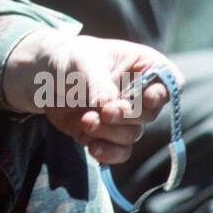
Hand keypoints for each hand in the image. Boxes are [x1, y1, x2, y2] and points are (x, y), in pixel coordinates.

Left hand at [2, 28, 184, 164]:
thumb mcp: (82, 60)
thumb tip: (109, 106)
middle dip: (127, 115)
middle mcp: (139, 93)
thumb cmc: (68, 58)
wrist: (42, 79)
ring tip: (86, 120)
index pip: (169, 80)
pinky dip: (108, 153)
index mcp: (142, 65)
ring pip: (132, 134)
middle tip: (105, 111)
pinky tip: (92, 147)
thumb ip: (98, 82)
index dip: (162, 92)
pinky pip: (119, 153)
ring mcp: (124, 117)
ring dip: (109, 132)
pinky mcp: (107, 135)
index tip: (146, 98)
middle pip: (150, 112)